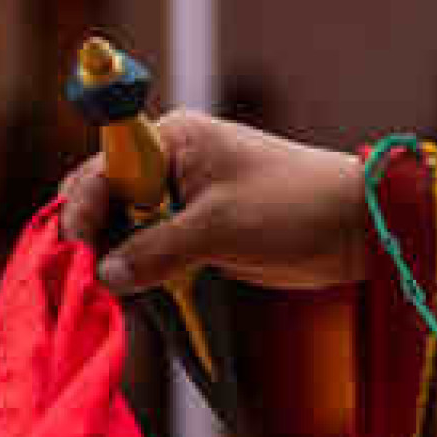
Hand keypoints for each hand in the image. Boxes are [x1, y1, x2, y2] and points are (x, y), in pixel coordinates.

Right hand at [55, 112, 372, 294]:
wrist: (358, 227)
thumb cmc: (296, 207)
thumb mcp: (221, 228)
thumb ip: (158, 250)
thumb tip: (108, 275)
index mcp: (172, 140)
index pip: (105, 166)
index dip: (84, 203)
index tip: (78, 242)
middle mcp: (172, 163)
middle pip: (108, 200)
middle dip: (97, 236)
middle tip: (94, 277)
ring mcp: (184, 199)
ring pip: (129, 230)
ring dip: (120, 259)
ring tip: (112, 293)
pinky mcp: (200, 232)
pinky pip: (156, 251)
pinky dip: (145, 272)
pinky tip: (137, 297)